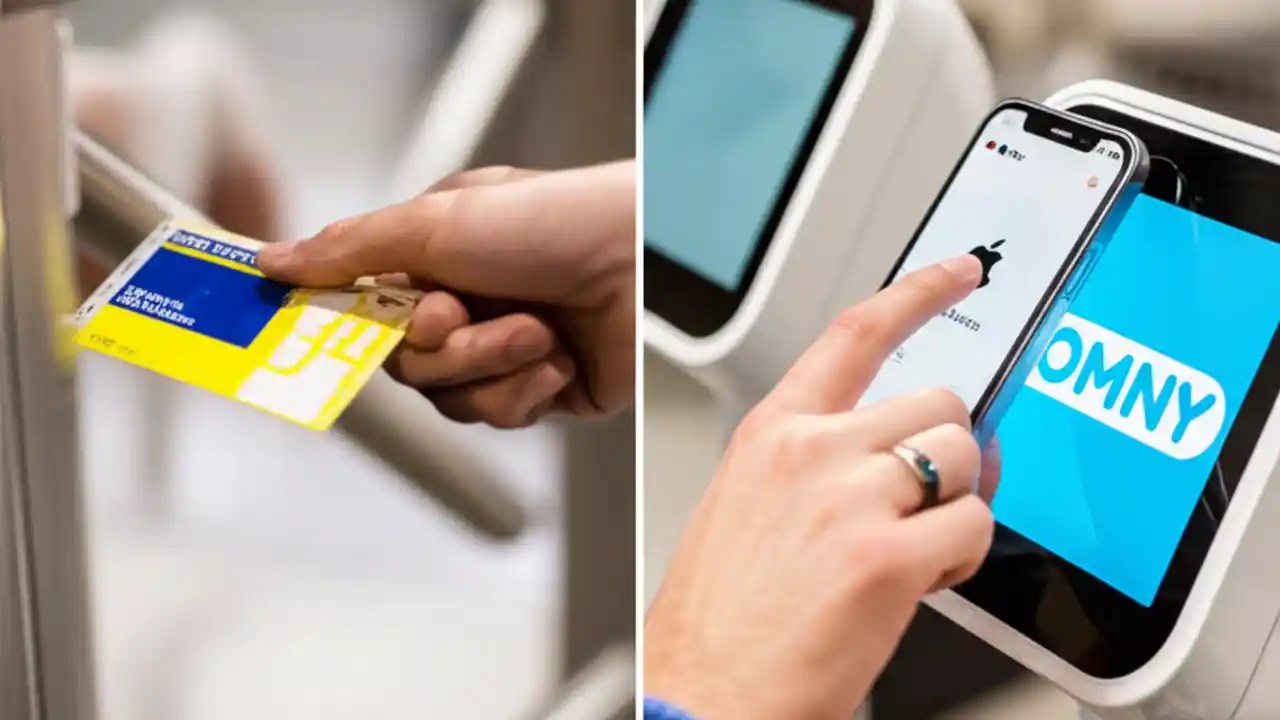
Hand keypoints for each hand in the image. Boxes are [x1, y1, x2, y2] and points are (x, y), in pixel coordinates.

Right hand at [257, 161, 634, 427]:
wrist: (645, 260)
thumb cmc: (556, 221)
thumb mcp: (436, 223)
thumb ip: (350, 250)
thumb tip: (273, 261)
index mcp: (438, 257)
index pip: (367, 308)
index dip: (357, 326)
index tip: (339, 331)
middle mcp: (469, 303)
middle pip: (405, 365)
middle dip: (442, 347)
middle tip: (465, 314)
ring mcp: (506, 350)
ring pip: (451, 399)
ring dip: (491, 365)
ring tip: (535, 328)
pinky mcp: (544, 391)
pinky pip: (502, 417)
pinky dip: (527, 389)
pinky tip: (557, 355)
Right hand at [645, 255, 1001, 719]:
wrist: (705, 696)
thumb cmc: (723, 621)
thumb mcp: (752, 512)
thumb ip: (824, 465)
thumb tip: (906, 452)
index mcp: (772, 434)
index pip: (856, 333)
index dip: (919, 292)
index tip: (958, 272)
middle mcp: (810, 451)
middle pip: (937, 402)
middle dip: (948, 454)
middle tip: (921, 507)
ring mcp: (849, 497)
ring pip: (965, 456)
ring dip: (959, 505)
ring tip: (916, 551)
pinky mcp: (886, 554)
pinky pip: (973, 525)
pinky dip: (964, 557)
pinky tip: (922, 582)